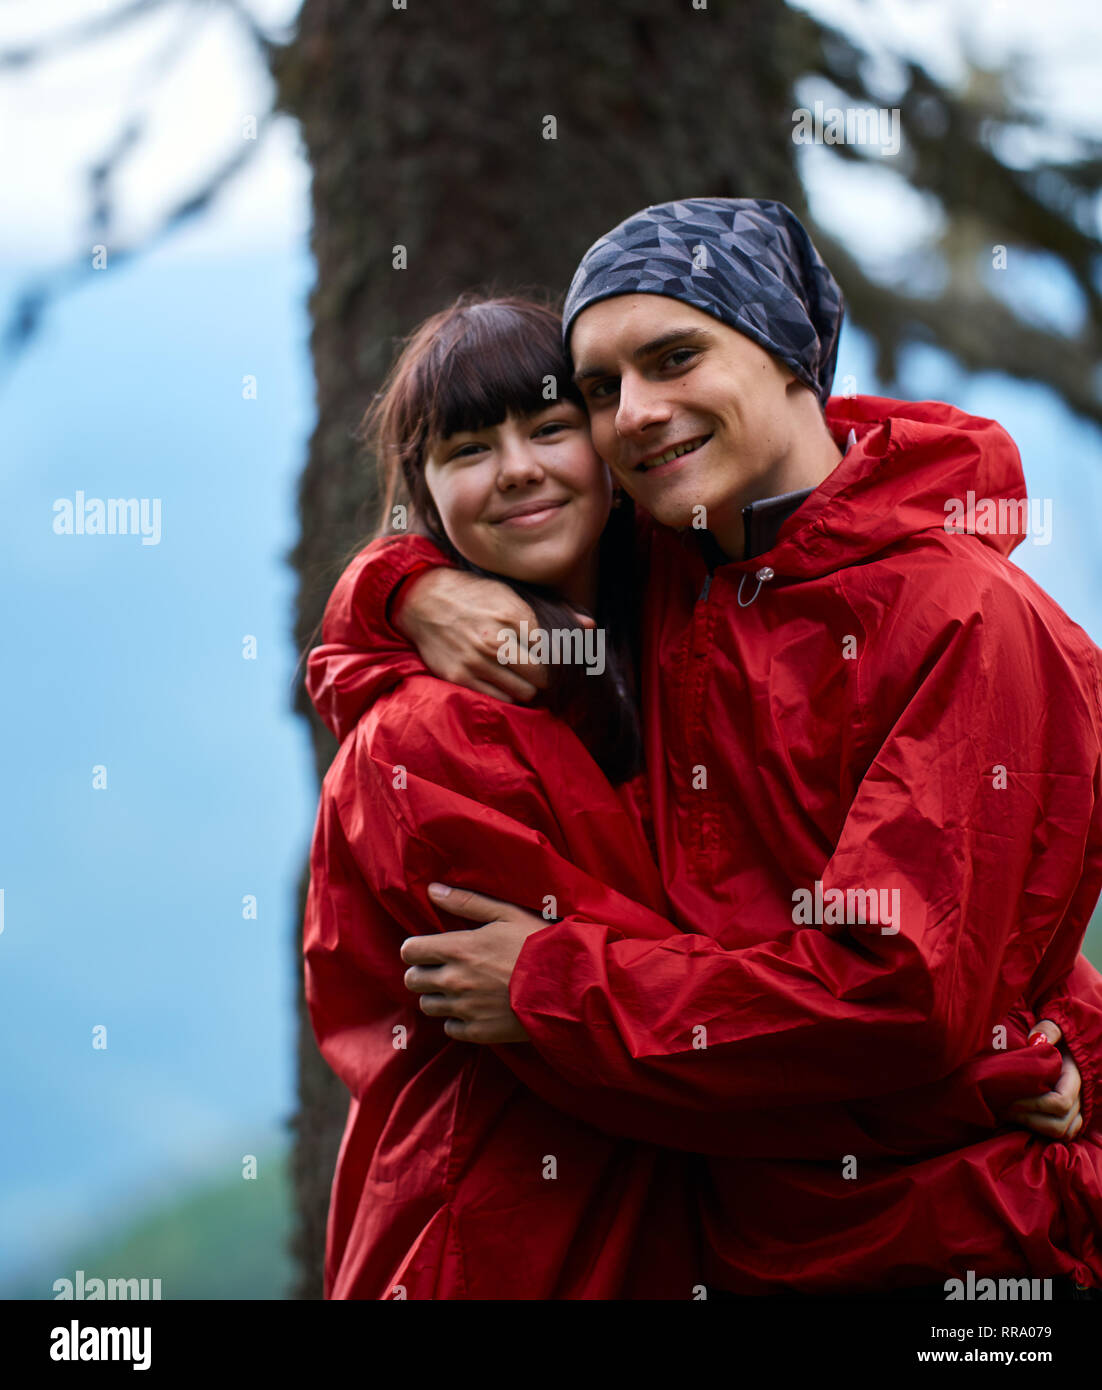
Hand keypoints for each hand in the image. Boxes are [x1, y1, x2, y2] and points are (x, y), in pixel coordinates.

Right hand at [393, 568, 594, 703]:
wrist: (422, 599)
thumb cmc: (473, 595)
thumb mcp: (512, 593)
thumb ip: (554, 611)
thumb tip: (589, 626)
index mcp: (513, 614)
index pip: (552, 652)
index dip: (556, 658)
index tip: (553, 659)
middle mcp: (495, 639)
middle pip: (541, 676)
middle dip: (544, 676)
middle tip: (539, 671)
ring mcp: (476, 660)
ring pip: (524, 692)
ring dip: (527, 687)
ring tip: (520, 676)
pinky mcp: (460, 676)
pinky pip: (499, 699)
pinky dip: (507, 694)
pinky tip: (503, 681)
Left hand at [400, 885, 549, 1041]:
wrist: (568, 985)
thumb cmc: (539, 943)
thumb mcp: (506, 913)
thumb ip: (467, 902)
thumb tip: (432, 890)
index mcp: (458, 949)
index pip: (409, 951)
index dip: (416, 948)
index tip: (429, 948)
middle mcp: (454, 980)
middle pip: (412, 980)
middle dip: (422, 972)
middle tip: (443, 968)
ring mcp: (465, 1009)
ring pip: (427, 1005)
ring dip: (437, 996)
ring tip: (460, 987)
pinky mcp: (478, 1031)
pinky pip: (449, 1028)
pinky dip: (456, 1019)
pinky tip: (473, 1007)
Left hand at [1005, 1020, 1082, 1139]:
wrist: (1064, 1044)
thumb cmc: (1054, 1035)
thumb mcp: (1053, 1026)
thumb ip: (1047, 1029)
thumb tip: (1036, 1039)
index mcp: (1074, 1077)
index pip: (1060, 1102)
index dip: (1033, 1104)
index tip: (1009, 1099)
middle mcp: (1079, 1097)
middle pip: (1059, 1124)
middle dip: (1028, 1119)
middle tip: (1002, 1109)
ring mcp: (1077, 1110)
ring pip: (1061, 1133)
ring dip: (1032, 1128)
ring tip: (1007, 1115)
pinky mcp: (1070, 1117)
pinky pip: (1062, 1135)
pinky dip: (1041, 1132)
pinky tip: (1019, 1120)